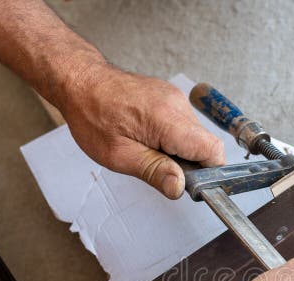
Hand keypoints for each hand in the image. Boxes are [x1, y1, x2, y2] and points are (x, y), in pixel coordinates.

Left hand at [59, 63, 225, 198]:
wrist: (80, 80)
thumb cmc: (92, 115)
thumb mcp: (118, 155)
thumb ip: (154, 171)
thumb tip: (179, 188)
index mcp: (167, 120)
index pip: (213, 150)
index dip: (208, 172)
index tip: (190, 183)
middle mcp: (177, 105)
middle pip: (205, 145)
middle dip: (190, 163)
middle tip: (157, 166)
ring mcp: (176, 98)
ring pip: (195, 136)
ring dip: (180, 151)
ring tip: (148, 149)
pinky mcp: (171, 97)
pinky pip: (184, 124)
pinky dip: (173, 138)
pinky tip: (148, 137)